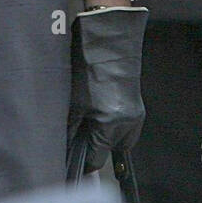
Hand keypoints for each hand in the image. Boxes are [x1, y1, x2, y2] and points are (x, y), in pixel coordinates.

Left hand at [68, 6, 147, 171]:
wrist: (109, 42)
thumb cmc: (88, 68)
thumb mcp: (74, 101)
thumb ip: (70, 129)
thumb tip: (64, 147)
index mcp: (111, 125)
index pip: (96, 159)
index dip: (82, 160)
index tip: (71, 158)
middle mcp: (128, 124)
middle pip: (109, 151)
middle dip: (94, 148)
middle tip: (78, 135)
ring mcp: (135, 115)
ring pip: (118, 139)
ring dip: (104, 136)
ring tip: (89, 119)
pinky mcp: (137, 106)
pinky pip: (125, 126)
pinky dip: (112, 125)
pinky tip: (100, 111)